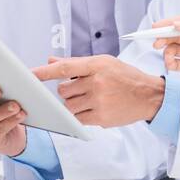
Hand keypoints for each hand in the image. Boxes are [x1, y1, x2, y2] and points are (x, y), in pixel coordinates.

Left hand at [30, 55, 165, 127]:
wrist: (149, 96)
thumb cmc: (126, 77)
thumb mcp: (104, 63)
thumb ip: (76, 63)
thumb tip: (51, 60)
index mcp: (97, 65)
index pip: (64, 68)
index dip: (44, 72)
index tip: (29, 75)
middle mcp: (97, 82)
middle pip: (64, 90)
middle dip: (68, 91)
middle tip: (82, 89)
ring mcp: (99, 101)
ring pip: (68, 105)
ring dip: (72, 104)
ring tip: (88, 99)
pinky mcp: (101, 118)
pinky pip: (78, 119)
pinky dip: (80, 115)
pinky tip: (93, 109)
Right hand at [151, 16, 179, 88]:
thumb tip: (176, 23)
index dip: (166, 25)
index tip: (154, 27)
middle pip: (174, 37)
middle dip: (163, 39)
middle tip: (155, 43)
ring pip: (174, 51)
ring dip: (167, 52)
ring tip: (168, 57)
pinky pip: (177, 64)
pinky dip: (170, 63)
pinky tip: (170, 64)